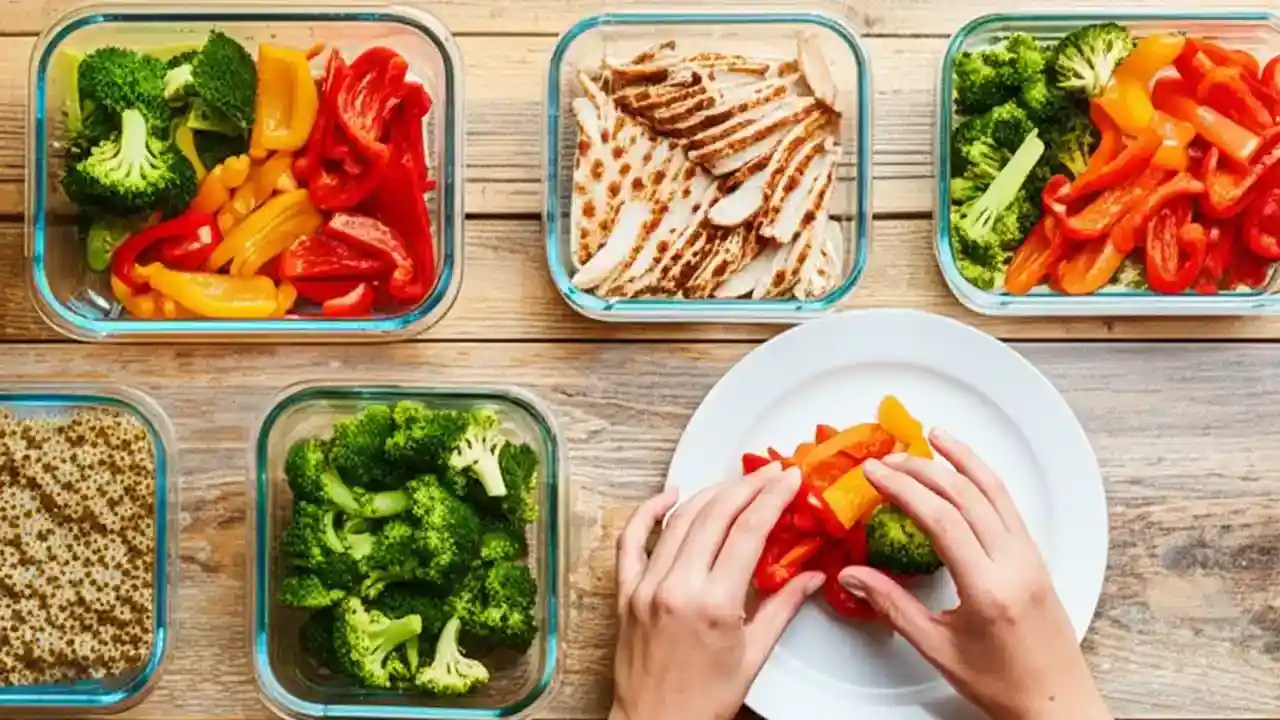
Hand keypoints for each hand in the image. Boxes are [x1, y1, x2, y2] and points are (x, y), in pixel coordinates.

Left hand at [610, 465, 823, 719]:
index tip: (789, 479)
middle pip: (715, 515)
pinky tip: (669, 495)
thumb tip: (812, 577)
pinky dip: (648, 512)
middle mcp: (676, 588)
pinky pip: (632, 540)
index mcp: (713, 604)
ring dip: (710, 494)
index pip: (748, 531)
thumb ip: (782, 608)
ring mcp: (646, 586)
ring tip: (736, 482)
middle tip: (771, 473)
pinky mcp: (625, 591)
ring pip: (679, 520)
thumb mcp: (754, 656)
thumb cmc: (703, 701)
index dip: (772, 497)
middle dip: (748, 487)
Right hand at [842, 430, 1111, 719]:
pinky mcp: (1037, 558)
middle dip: (923, 470)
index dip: (904, 490)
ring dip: (962, 460)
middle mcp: (1015, 564)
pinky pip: (1009, 506)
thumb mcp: (937, 648)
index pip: (941, 521)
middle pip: (966, 497)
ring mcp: (1031, 557)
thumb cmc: (1002, 684)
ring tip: (935, 437)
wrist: (1057, 703)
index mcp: (988, 588)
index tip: (875, 473)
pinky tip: (967, 470)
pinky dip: (985, 479)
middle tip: (888, 459)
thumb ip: (892, 605)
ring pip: (995, 492)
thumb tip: (853, 575)